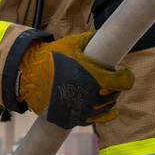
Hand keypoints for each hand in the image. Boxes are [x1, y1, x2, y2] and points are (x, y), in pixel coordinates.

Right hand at [16, 31, 134, 128]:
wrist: (28, 77)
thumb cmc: (50, 58)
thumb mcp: (71, 44)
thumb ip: (89, 40)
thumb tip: (103, 34)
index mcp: (94, 77)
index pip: (123, 82)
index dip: (126, 77)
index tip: (124, 73)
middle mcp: (90, 96)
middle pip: (115, 95)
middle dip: (116, 87)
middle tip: (112, 81)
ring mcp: (81, 109)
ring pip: (106, 109)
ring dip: (110, 101)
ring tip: (107, 93)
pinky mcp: (72, 119)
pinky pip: (94, 120)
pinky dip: (103, 115)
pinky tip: (108, 111)